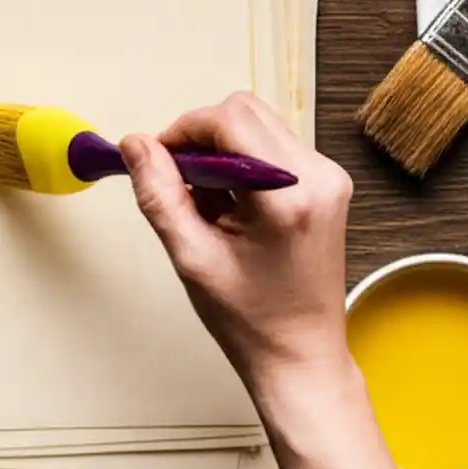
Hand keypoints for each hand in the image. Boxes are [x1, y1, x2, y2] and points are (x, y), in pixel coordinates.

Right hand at [119, 92, 354, 393]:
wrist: (301, 355)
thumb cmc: (252, 320)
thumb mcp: (192, 257)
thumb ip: (160, 194)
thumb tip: (137, 144)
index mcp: (289, 195)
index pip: (229, 119)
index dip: (183, 131)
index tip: (158, 161)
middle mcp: (320, 176)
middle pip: (246, 113)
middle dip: (202, 138)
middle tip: (179, 183)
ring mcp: (330, 179)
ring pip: (260, 128)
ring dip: (223, 153)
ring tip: (209, 207)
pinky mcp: (329, 186)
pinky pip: (275, 150)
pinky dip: (244, 166)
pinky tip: (233, 210)